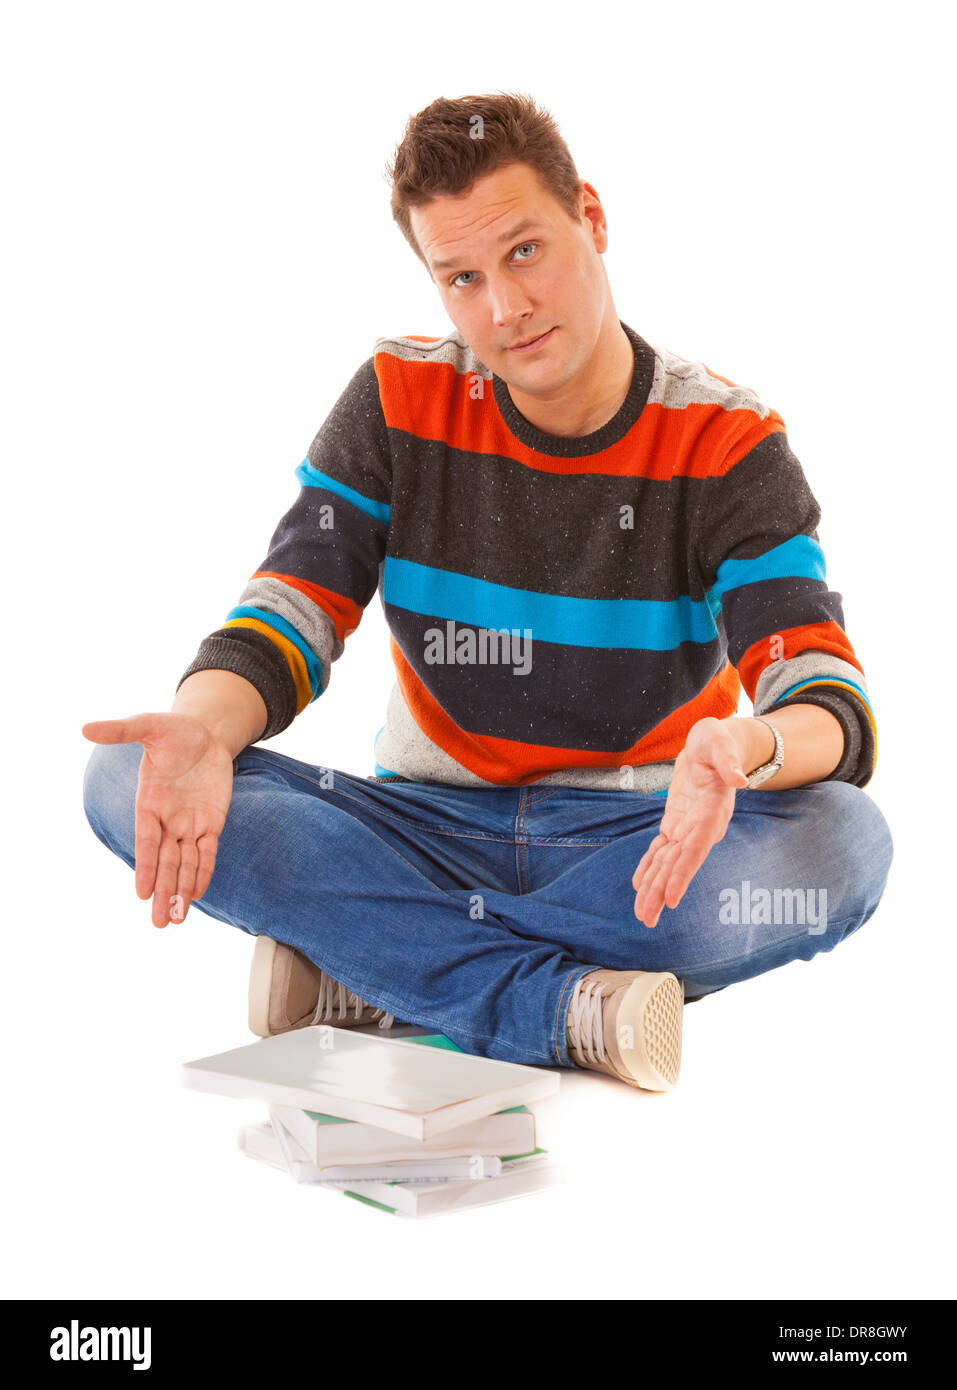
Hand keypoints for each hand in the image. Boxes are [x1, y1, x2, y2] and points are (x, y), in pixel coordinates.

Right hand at [82, 713, 234, 926]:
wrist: (205, 733)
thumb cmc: (173, 731)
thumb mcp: (149, 726)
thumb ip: (121, 730)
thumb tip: (85, 728)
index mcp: (149, 802)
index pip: (146, 841)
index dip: (145, 866)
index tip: (141, 893)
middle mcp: (167, 819)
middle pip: (165, 862)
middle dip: (163, 891)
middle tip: (159, 923)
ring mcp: (189, 823)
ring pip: (185, 863)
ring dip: (181, 890)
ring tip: (176, 919)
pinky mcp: (211, 821)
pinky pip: (207, 851)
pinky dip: (203, 871)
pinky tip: (197, 894)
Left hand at [631, 717, 748, 927]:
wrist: (714, 743)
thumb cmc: (718, 740)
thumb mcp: (721, 742)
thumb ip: (729, 761)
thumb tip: (740, 780)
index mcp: (712, 813)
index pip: (695, 849)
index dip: (682, 874)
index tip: (672, 899)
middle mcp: (701, 827)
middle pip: (679, 864)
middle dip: (662, 891)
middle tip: (647, 919)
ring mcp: (688, 828)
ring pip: (668, 863)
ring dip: (654, 888)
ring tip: (643, 914)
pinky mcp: (677, 824)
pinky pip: (661, 850)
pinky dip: (649, 867)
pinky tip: (640, 886)